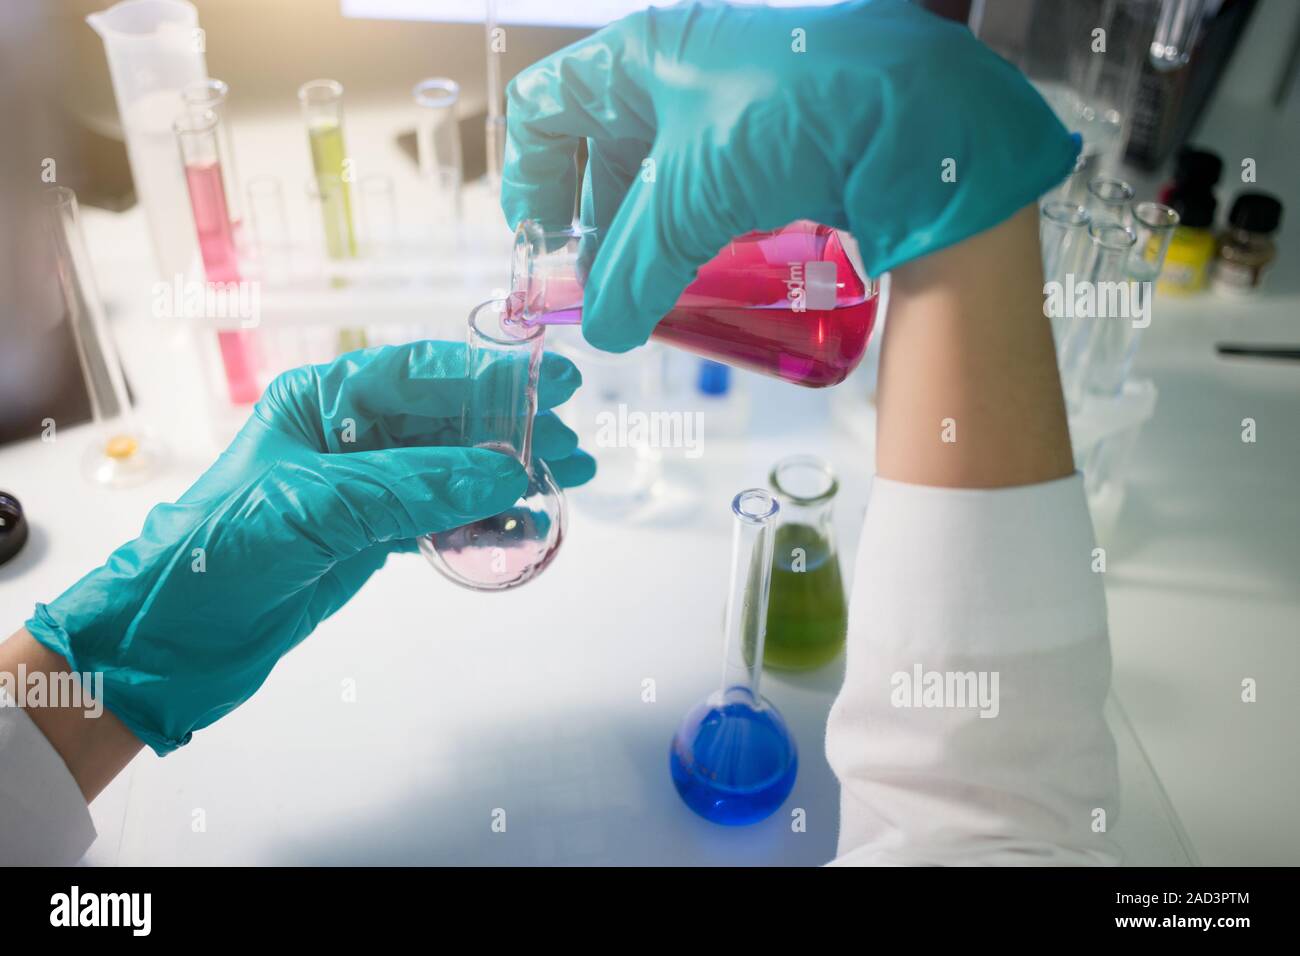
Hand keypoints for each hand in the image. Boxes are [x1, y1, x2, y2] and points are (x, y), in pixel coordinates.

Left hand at [25, 341, 593, 754]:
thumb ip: (413, 486)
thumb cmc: (218, 553)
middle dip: (513, 431)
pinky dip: (478, 523)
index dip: (493, 375)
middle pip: (447, 421)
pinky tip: (518, 527)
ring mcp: (359, 488)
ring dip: (506, 478)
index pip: (423, 372)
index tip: (556, 380)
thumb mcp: (317, 505)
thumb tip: (507, 471)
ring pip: (449, 471)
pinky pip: (436, 519)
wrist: (169, 643)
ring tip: (565, 483)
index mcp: (323, 400)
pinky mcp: (366, 537)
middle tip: (573, 447)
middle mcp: (346, 434)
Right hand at [501, 0, 1077, 351]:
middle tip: (600, 285)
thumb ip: (634, 269)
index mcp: (638, 56)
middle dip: (593, 221)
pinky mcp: (770, 142)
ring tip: (649, 291)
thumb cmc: (788, 117)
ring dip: (645, 236)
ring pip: (658, 175)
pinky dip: (694, 234)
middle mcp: (676, 73)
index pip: (544, 107)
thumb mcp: (691, 199)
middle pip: (600, 148)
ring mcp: (726, 107)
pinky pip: (709, 188)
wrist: (915, 116)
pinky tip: (701, 273)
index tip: (541, 242)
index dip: (529, 176)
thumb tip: (605, 327)